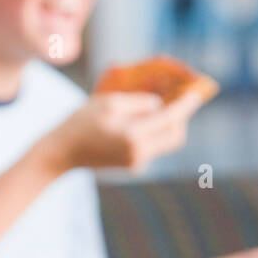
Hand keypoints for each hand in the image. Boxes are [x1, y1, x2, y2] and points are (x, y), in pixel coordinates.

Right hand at [40, 89, 203, 174]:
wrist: (60, 154)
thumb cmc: (79, 123)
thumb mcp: (108, 103)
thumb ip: (138, 103)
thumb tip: (159, 105)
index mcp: (134, 136)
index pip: (170, 118)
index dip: (186, 104)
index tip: (197, 92)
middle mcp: (140, 153)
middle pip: (175, 135)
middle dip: (181, 117)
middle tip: (180, 98)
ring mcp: (136, 162)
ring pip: (166, 142)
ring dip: (168, 124)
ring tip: (162, 105)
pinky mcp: (132, 165)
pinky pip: (152, 146)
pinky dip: (154, 132)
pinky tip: (145, 119)